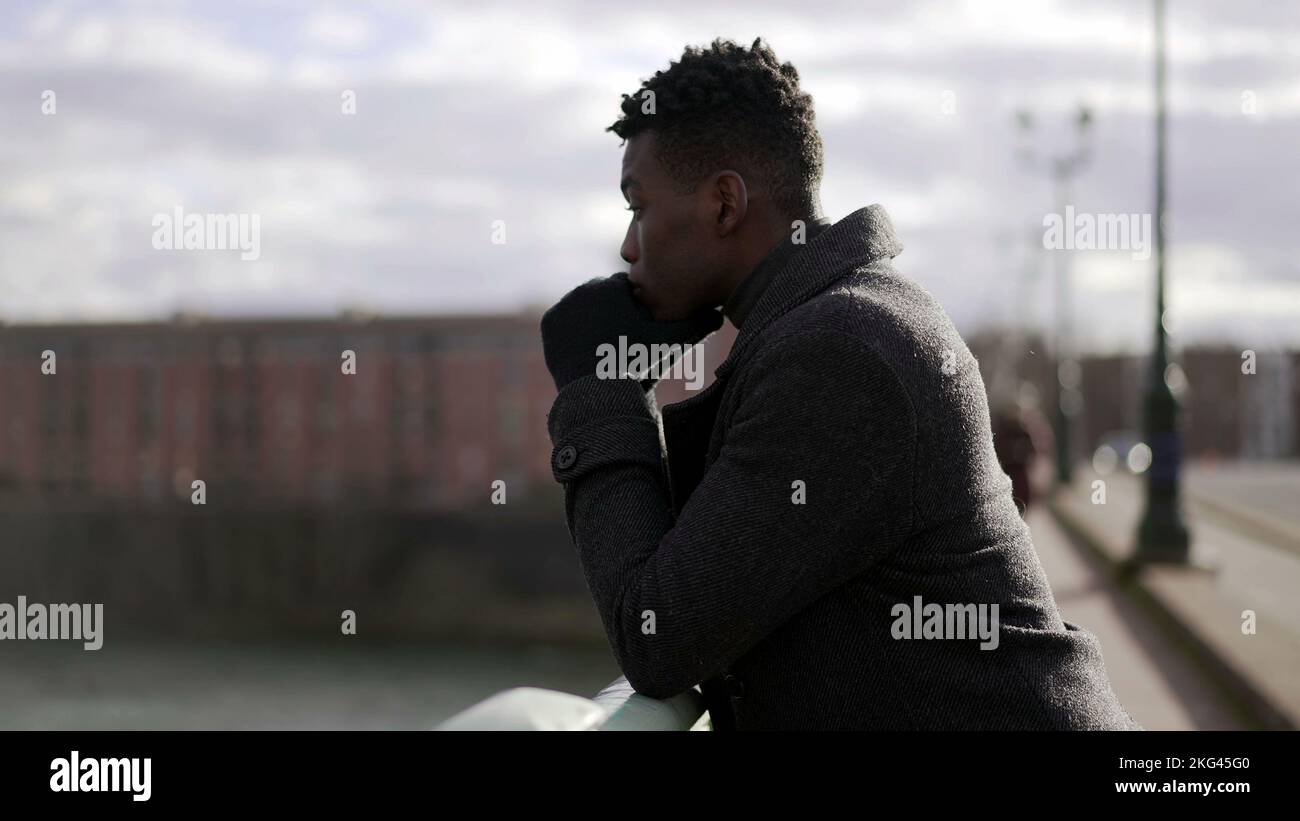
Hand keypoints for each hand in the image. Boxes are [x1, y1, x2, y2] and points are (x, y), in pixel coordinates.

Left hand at [540, 272, 723, 391]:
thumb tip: (722, 313)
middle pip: (605, 298)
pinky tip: (590, 350)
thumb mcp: (671, 342)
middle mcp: (584, 289)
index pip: (629, 291)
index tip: (641, 332)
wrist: (598, 393)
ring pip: (586, 310)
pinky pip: (567, 324)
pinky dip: (576, 334)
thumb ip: (697, 323)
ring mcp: (564, 306)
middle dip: (614, 313)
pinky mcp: (550, 324)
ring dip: (594, 322)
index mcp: (612, 286)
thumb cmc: (638, 364)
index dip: (638, 311)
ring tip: (607, 348)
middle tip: (623, 343)